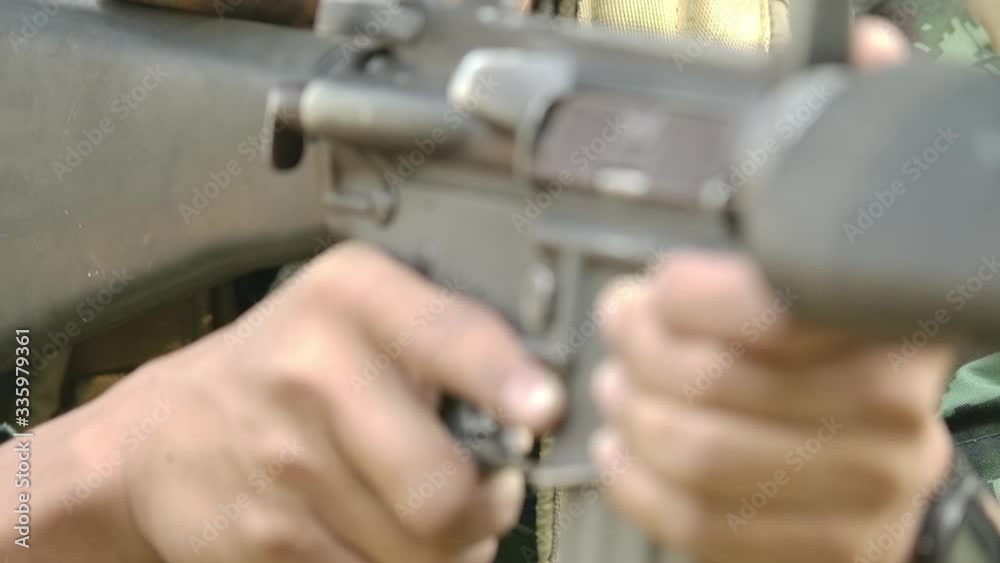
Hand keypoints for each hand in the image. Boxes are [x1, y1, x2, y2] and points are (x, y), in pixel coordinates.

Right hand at [58, 242, 563, 562]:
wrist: (163, 435)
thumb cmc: (287, 365)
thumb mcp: (358, 312)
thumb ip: (446, 339)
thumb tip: (539, 412)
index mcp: (348, 298)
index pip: (447, 337)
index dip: (506, 380)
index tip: (546, 409)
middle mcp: (310, 373)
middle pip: (442, 488)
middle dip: (485, 510)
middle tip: (491, 497)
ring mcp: (281, 466)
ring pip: (417, 553)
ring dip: (444, 549)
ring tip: (423, 513)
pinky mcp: (262, 544)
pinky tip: (372, 533)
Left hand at [591, 251, 956, 562]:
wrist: (878, 456)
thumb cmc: (826, 365)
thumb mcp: (810, 302)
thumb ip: (741, 287)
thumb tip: (644, 302)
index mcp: (889, 336)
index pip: (769, 313)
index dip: (688, 298)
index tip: (654, 291)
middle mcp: (891, 419)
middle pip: (716, 382)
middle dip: (642, 352)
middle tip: (622, 331)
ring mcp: (861, 496)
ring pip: (698, 456)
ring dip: (633, 416)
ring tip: (618, 390)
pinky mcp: (823, 550)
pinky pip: (697, 523)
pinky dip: (636, 484)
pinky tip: (622, 453)